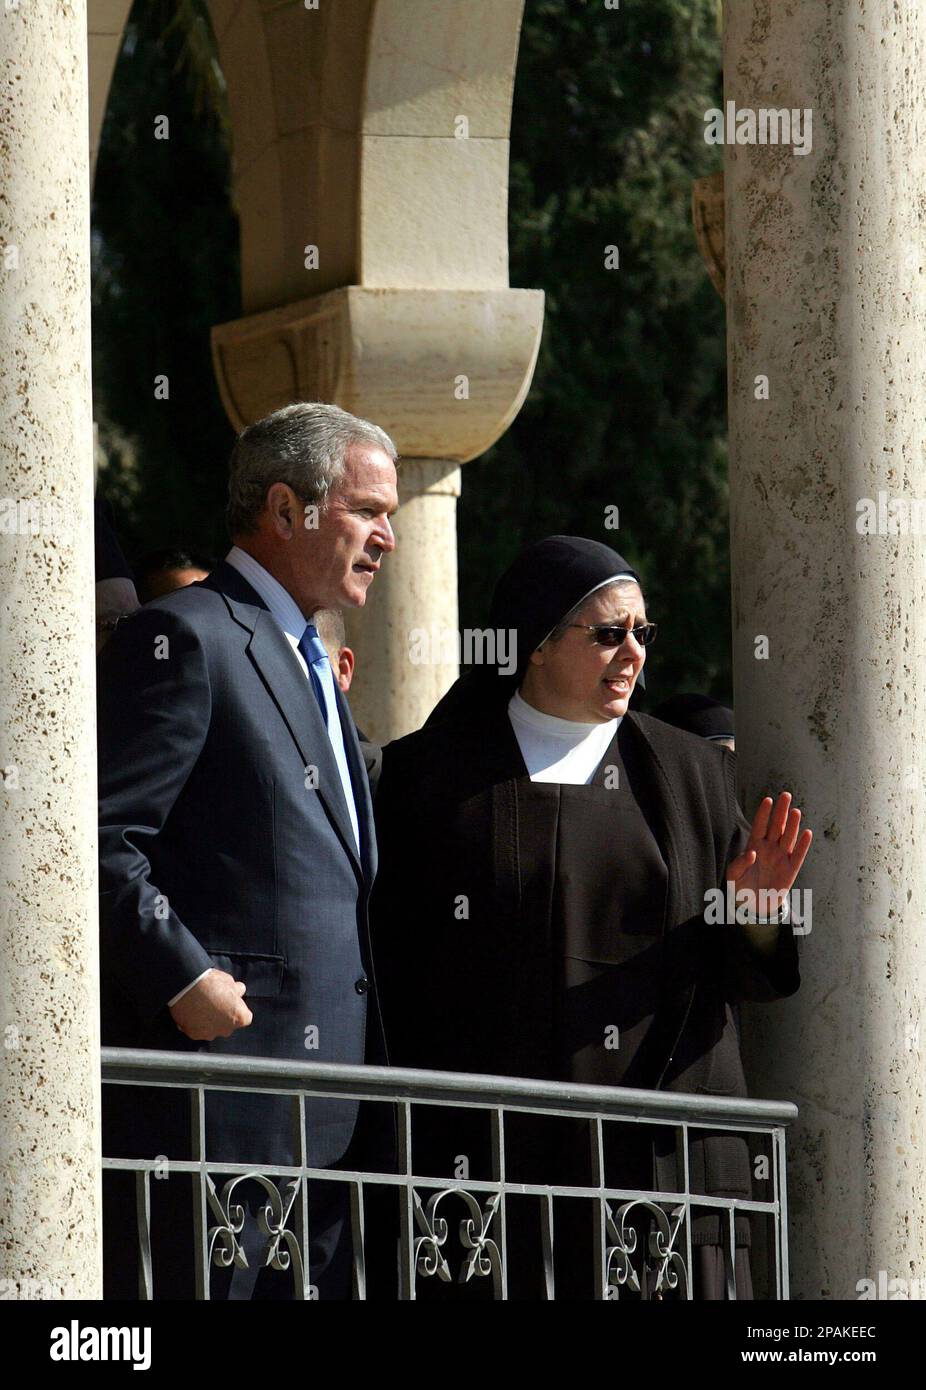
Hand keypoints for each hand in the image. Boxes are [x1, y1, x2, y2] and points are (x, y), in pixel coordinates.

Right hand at [169, 969, 252, 1040]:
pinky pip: (199, 1031)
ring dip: (210, 1021)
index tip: (230, 1001)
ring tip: (202, 1007)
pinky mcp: (195, 1035)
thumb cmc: (210, 983)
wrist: (186, 987)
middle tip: (215, 1003)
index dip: (237, 1008)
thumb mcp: (229, 981)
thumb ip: (236, 990)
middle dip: (224, 1016)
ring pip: (213, 1029)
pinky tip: (193, 1012)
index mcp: (240, 1017)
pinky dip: (197, 1024)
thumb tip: (238, 991)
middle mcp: (227, 1030)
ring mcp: (210, 1034)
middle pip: (228, 1025)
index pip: (244, 1017)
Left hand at [725, 791, 812, 915]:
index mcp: (754, 846)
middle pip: (776, 826)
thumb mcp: (734, 876)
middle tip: (785, 795)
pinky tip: (807, 833)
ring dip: (792, 825)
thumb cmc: (741, 887)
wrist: (754, 906)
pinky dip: (803, 845)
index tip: (768, 800)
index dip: (763, 813)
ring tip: (795, 811)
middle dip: (780, 811)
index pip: (759, 826)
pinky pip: (798, 855)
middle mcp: (769, 848)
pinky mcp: (791, 869)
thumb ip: (739, 863)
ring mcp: (781, 857)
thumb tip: (752, 853)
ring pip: (788, 837)